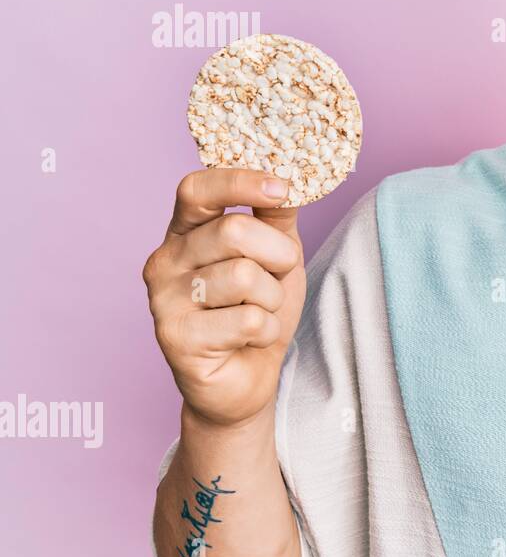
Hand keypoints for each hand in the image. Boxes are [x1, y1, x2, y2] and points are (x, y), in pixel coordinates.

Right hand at [142, 169, 306, 429]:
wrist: (246, 380)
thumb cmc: (258, 310)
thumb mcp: (276, 256)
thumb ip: (277, 218)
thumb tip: (290, 176)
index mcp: (184, 232)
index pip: (197, 189)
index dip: (240, 182)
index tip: (282, 187)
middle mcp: (165, 261)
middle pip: (234, 232)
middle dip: (277, 256)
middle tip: (277, 277)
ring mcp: (164, 301)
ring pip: (245, 277)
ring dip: (273, 298)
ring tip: (259, 312)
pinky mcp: (176, 339)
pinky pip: (247, 320)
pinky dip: (267, 330)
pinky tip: (250, 340)